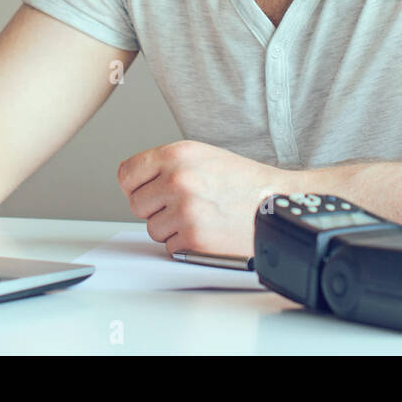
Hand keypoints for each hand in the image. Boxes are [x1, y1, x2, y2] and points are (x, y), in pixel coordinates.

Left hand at [117, 139, 292, 256]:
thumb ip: (166, 166)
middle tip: (181, 205)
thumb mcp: (202, 156)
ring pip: (152, 228)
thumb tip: (134, 184)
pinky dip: (185, 244)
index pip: (127, 174)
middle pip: (136, 204)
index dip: (135, 186)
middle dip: (155, 208)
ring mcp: (185, 210)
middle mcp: (178, 180)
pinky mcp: (194, 238)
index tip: (146, 191)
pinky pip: (170, 247)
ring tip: (199, 216)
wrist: (275, 201)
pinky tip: (206, 230)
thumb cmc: (242, 181)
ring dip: (171, 228)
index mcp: (177, 154)